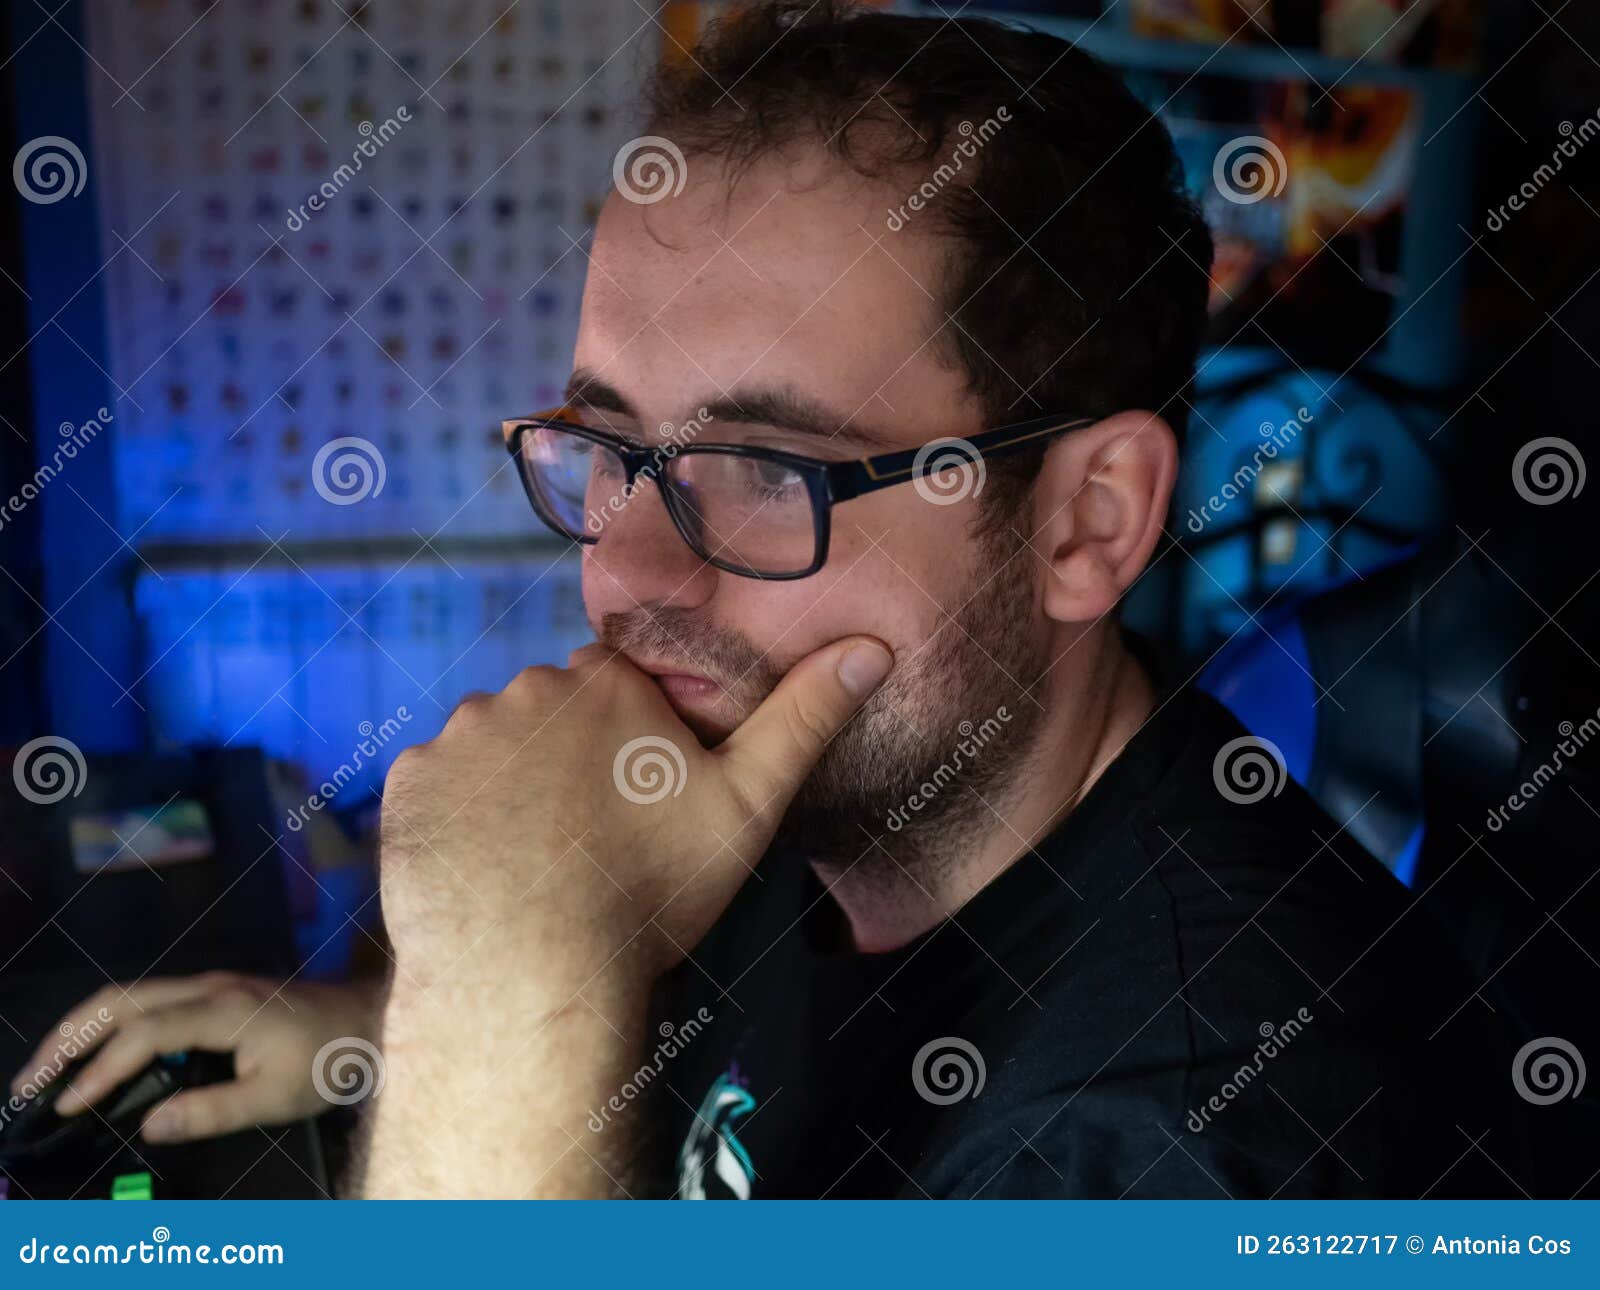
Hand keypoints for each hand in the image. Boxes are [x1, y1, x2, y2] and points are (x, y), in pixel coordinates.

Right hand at [11, 973, 383, 1142]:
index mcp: (223, 1009)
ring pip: (129, 993)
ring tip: (46, 1071)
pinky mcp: (216, 993)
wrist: (374, 1016)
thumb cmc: (331, 1058)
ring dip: (82, 1027)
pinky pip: (147, 1000)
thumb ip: (212, 1111)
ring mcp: (212, 984)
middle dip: (68, 1037)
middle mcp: (209, 986)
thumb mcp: (279, 1096)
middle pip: (120, 998)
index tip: (68, 1108)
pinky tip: (94, 1057)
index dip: (101, 1071)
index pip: (143, 1033)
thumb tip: (148, 1124)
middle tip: (28, 1084)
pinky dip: (108, 1025)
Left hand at [361, 635, 890, 1196]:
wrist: (532, 970)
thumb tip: (872, 646)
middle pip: (553, 714)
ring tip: (539, 861)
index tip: (640, 800)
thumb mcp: (748, 804)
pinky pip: (440, 785)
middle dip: (570, 759)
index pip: (617, 688)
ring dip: (514, 785)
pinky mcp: (409, 786)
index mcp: (606, 685)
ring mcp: (458, 737)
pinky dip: (460, 815)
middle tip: (593, 838)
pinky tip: (489, 867)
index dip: (633, 743)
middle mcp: (525, 690)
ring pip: (496, 748)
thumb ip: (805, 718)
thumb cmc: (648, 888)